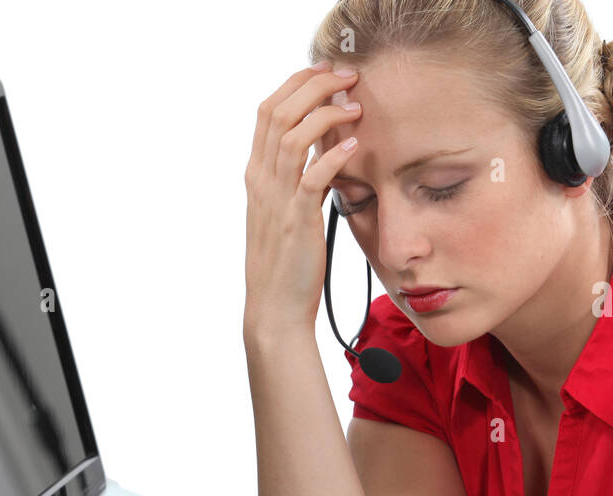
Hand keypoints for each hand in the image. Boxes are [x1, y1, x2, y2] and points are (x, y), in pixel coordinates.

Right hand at [243, 62, 362, 337]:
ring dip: (326, 113)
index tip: (324, 72)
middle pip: (278, 112)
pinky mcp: (296, 221)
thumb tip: (323, 150)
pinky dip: (333, 156)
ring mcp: (276, 200)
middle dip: (313, 85)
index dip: (295, 83)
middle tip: (347, 76)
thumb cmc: (286, 263)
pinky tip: (354, 146)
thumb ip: (297, 179)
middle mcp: (261, 181)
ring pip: (292, 135)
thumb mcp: (284, 213)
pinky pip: (313, 177)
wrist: (275, 308)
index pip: (267, 112)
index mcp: (257, 176)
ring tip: (355, 106)